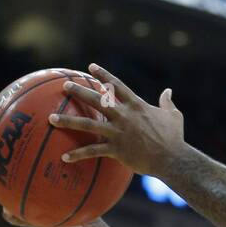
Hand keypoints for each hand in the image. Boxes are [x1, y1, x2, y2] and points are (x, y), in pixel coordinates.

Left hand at [49, 66, 184, 175]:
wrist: (172, 159)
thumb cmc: (174, 138)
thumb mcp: (173, 116)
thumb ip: (167, 102)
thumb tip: (168, 91)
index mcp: (136, 105)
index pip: (116, 85)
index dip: (103, 74)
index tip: (90, 67)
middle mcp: (124, 116)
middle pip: (97, 99)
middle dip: (79, 91)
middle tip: (65, 85)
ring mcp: (118, 132)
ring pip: (88, 123)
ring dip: (68, 120)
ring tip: (51, 118)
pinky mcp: (116, 150)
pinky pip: (93, 151)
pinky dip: (78, 154)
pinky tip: (64, 157)